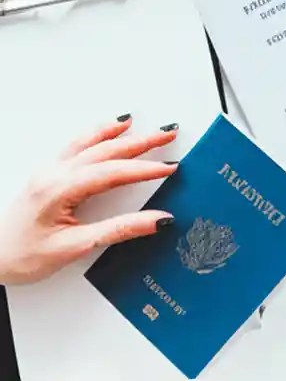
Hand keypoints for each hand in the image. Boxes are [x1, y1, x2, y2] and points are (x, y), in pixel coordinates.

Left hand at [0, 117, 178, 284]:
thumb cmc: (22, 256)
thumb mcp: (73, 248)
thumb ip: (118, 230)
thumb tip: (156, 220)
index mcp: (59, 189)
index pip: (112, 172)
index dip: (144, 169)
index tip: (170, 167)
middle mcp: (53, 174)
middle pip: (104, 150)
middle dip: (140, 141)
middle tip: (168, 134)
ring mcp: (48, 172)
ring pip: (88, 143)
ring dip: (116, 132)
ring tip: (138, 123)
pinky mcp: (46, 176)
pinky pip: (75, 146)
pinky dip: (95, 135)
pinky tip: (106, 132)